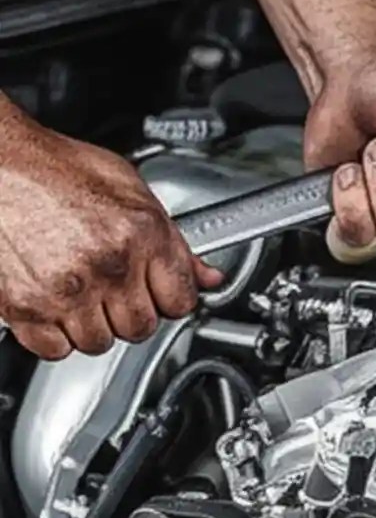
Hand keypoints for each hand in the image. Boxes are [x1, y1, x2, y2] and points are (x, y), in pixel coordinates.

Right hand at [0, 120, 221, 359]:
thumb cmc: (54, 168)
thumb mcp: (129, 189)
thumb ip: (174, 240)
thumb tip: (208, 276)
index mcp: (142, 235)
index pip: (181, 301)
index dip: (171, 299)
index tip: (160, 295)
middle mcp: (109, 266)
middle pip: (141, 328)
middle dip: (131, 314)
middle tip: (114, 292)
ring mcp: (67, 289)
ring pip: (98, 343)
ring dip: (92, 326)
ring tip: (80, 293)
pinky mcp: (25, 305)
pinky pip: (54, 349)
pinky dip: (53, 336)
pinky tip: (53, 305)